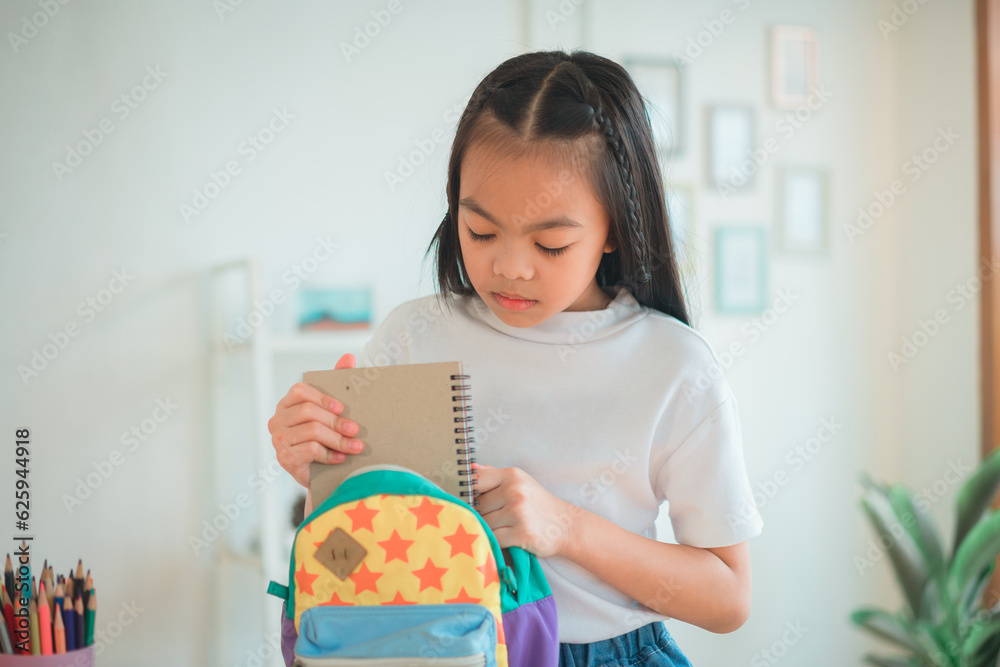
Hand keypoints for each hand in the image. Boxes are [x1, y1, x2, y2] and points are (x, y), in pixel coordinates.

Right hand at [268, 353, 364, 488]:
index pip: (300, 391)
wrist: (320, 474)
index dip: (322, 397)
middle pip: (309, 412)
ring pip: (312, 431)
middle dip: (337, 421)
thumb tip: (349, 357)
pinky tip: (341, 458)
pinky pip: (310, 450)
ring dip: (338, 440)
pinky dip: (330, 454)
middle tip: (356, 430)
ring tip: (356, 447)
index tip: (342, 407)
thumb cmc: (325, 437)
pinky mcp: (284, 458)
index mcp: (287, 404)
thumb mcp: (331, 410)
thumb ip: (337, 381)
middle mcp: (277, 420)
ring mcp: (278, 440)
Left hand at [472, 463, 581, 558]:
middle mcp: (515, 491)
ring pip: (485, 524)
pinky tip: (508, 538)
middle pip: (478, 506)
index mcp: (512, 475)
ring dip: (490, 530)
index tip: (472, 502)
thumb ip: (493, 475)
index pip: (476, 481)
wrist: (566, 525)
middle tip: (498, 518)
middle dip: (482, 514)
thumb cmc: (538, 503)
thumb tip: (470, 468)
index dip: (469, 494)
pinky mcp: (522, 534)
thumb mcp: (520, 482)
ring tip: (505, 528)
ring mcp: (519, 512)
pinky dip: (496, 542)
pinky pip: (494, 539)